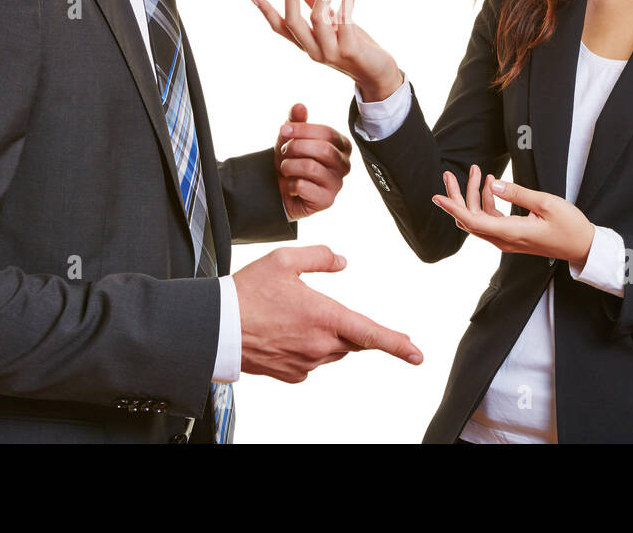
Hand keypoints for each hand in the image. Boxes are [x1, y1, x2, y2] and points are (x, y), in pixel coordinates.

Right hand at [233, 245, 423, 382]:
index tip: (417, 354)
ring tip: (295, 317)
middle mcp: (320, 344)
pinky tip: (286, 333)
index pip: (371, 334)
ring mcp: (306, 363)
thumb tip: (342, 261)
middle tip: (326, 312)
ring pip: (333, 351)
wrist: (216, 328)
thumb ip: (320, 257)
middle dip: (350, 327)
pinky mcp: (292, 374)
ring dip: (327, 336)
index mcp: (325, 316)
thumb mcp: (285, 260)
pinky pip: (312, 362)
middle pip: (352, 341)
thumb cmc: (247, 292)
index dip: (398, 344)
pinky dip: (308, 348)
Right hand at [251, 0, 403, 101]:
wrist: (379, 75)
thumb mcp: (336, 28)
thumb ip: (321, 11)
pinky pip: (345, 20)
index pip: (282, 29)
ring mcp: (331, 52)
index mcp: (308, 44)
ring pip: (318, 18)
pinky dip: (347, 1)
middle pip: (294, 22)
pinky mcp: (350, 50)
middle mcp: (314, 50)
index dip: (267, 13)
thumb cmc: (357, 48)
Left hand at [275, 103, 352, 218]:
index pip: (328, 133)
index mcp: (342, 146)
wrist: (279, 187)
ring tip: (285, 168)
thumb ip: (296, 121)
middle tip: (283, 152)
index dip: (303, 129)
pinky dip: (290, 184)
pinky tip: (291, 186)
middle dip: (296, 147)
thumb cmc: (291, 158)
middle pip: (324, 149)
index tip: (283, 130)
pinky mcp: (326, 201)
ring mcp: (337, 184)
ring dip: (290, 166)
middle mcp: (344, 165)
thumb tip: (299, 106)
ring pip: (312, 168)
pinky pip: (303, 186)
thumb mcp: (291, 137)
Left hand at [431, 164, 595, 266]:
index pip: (472, 220)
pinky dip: (486, 201)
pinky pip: (490, 219)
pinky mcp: (512, 235)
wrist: (582, 246)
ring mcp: (507, 239)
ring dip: (473, 195)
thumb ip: (517, 193)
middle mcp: (504, 239)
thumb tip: (493, 184)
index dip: (453, 207)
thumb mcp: (546, 203)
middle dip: (457, 196)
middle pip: (469, 219)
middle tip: (449, 175)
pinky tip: (490, 184)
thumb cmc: (569, 226)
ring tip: (476, 171)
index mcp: (510, 232)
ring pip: (478, 218)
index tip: (437, 195)